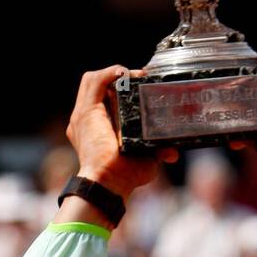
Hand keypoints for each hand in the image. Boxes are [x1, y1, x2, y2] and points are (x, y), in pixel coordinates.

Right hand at [65, 65, 177, 200]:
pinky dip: (108, 73)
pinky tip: (123, 74)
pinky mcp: (86, 113)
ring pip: (92, 81)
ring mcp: (83, 116)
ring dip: (112, 73)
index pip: (104, 100)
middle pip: (97, 87)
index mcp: (96, 131)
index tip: (141, 88)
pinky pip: (94, 82)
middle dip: (118, 79)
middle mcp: (86, 121)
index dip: (121, 90)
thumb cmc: (124, 177)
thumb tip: (172, 152)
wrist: (108, 183)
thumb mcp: (145, 161)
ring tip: (131, 75)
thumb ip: (157, 152)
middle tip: (139, 79)